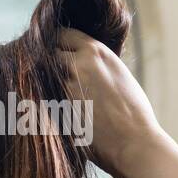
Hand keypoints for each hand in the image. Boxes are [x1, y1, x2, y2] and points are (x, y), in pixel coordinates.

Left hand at [58, 28, 161, 175]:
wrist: (134, 143)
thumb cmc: (134, 113)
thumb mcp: (118, 75)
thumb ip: (96, 64)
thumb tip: (79, 60)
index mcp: (95, 52)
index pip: (62, 34)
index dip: (57, 42)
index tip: (55, 50)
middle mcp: (77, 65)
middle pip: (48, 54)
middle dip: (49, 63)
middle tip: (53, 75)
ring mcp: (64, 87)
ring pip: (43, 78)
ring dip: (47, 84)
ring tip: (59, 97)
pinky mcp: (56, 109)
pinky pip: (44, 100)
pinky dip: (48, 104)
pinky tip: (61, 113)